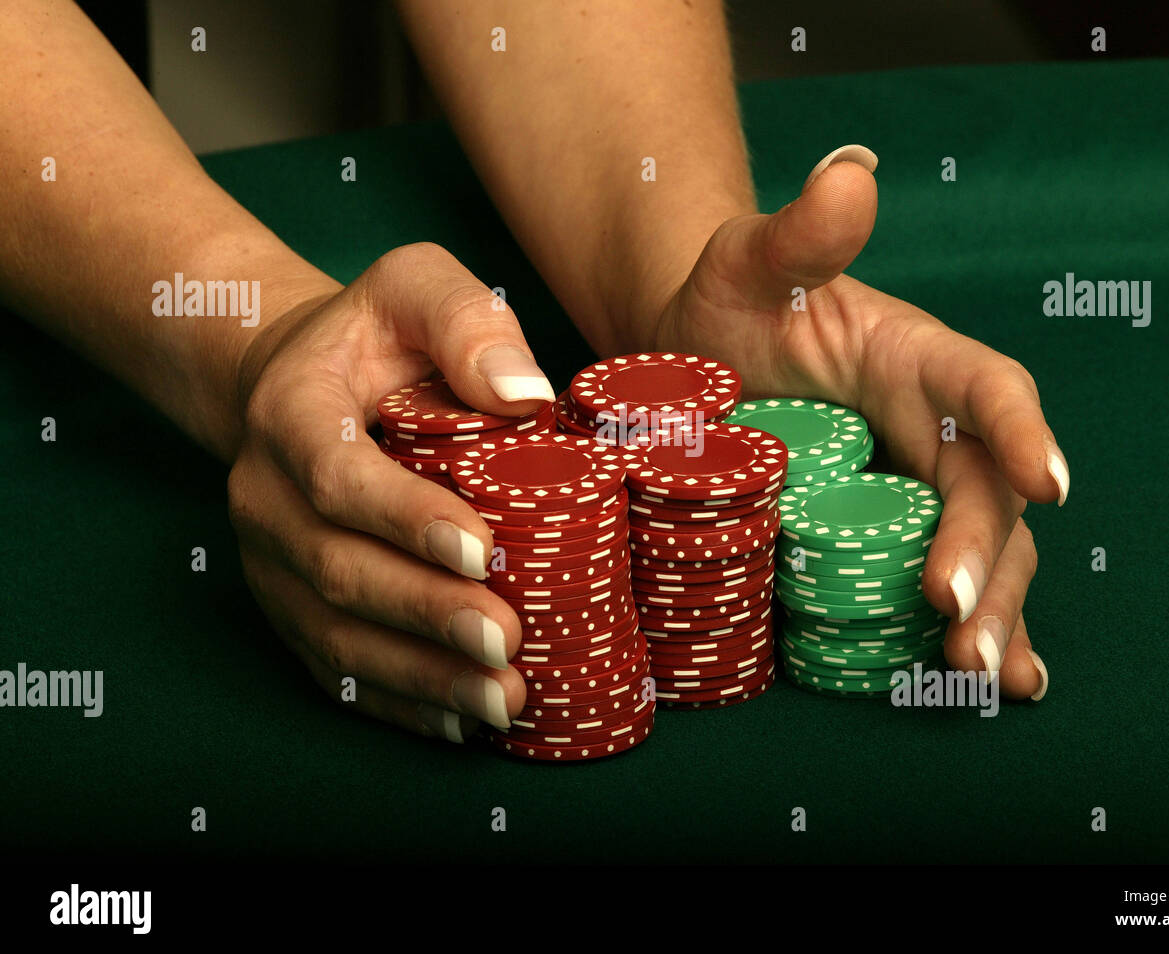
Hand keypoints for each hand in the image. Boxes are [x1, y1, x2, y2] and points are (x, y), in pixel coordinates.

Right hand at [228, 243, 557, 739]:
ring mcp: (271, 564)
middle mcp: (264, 498)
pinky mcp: (291, 606)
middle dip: (427, 613)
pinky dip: (398, 702)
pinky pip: (335, 669)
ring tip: (501, 700)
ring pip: (336, 636)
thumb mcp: (416, 287)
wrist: (299, 384)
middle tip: (507, 641)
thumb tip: (528, 394)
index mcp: (290, 414)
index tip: (480, 550)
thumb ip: (467, 322)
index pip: (337, 474)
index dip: (404, 517)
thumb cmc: (374, 338)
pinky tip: (462, 722)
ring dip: (421, 676)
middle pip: (339, 570)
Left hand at [653, 146, 1065, 699]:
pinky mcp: (886, 540)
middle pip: (989, 495)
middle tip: (958, 620)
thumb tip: (849, 172)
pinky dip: (980, 630)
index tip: (1044, 481)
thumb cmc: (723, 303)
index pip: (986, 389)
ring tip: (982, 672)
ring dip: (992, 613)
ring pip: (983, 553)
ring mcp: (913, 492)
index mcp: (916, 360)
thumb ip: (798, 232)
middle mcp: (932, 430)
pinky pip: (944, 587)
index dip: (1019, 430)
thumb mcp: (746, 262)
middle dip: (986, 558)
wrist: (691, 360)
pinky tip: (1006, 683)